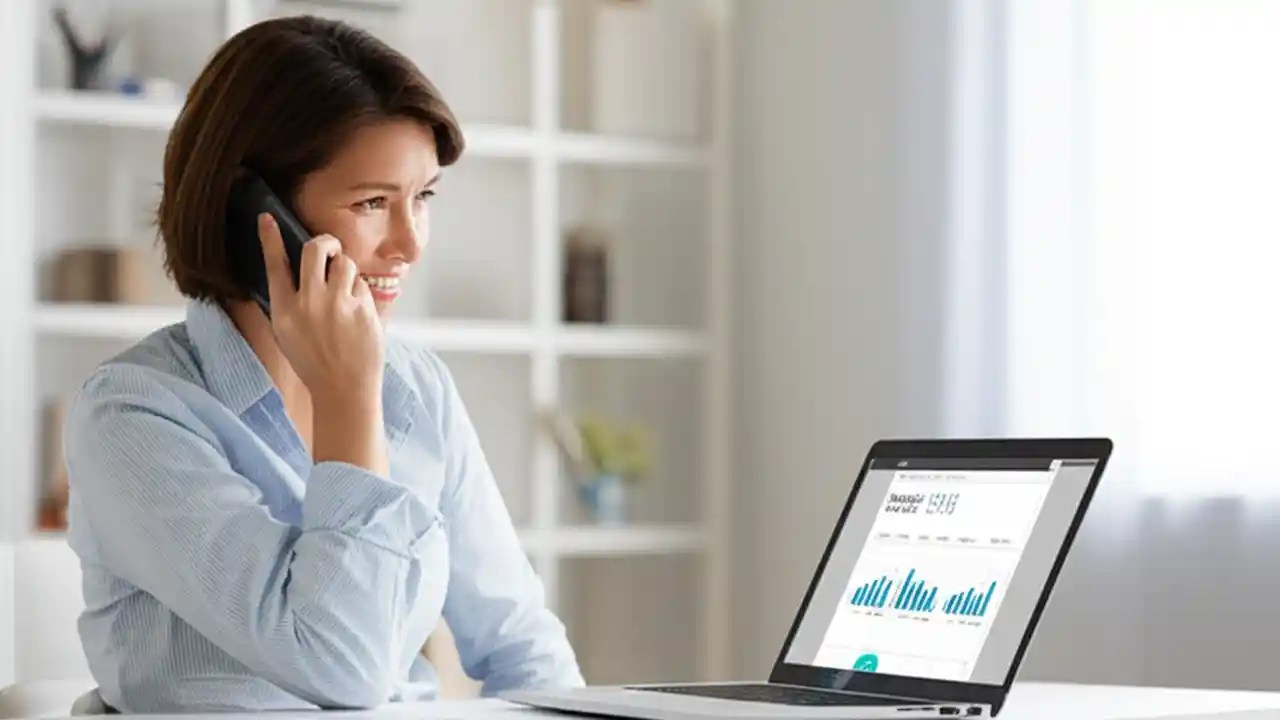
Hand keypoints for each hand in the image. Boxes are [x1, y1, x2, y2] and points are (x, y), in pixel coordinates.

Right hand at [258, 212, 383, 405]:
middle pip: (315, 249)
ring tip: (345, 291)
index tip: (268, 218)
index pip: (274, 264)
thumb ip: (291, 303)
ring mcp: (337, 304)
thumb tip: (298, 271)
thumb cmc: (316, 363)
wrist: (344, 389)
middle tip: (330, 248)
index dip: (270, 238)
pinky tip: (357, 315)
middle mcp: (309, 303)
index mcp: (284, 310)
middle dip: (325, 242)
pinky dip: (360, 293)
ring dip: (346, 269)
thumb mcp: (288, 334)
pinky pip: (362, 284)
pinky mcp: (362, 308)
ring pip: (345, 262)